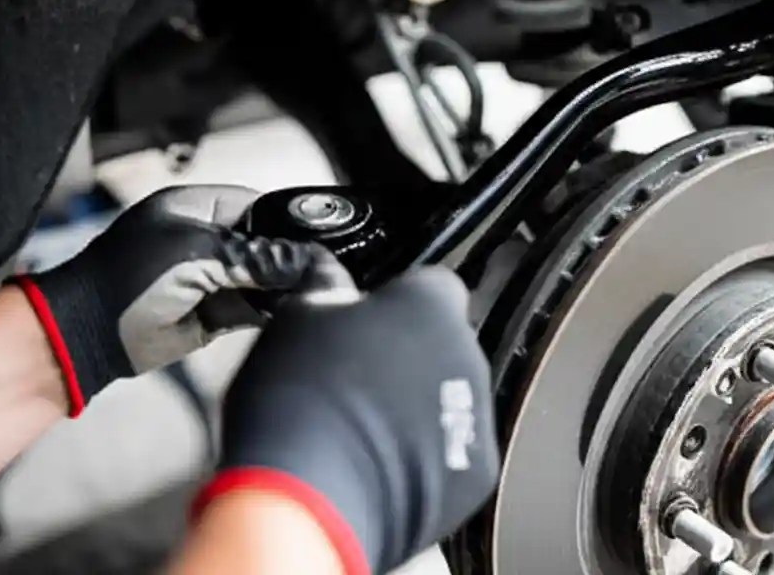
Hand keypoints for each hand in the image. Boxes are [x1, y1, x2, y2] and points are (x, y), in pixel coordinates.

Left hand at [16, 185, 312, 415]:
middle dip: (291, 258)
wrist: (88, 334)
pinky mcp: (216, 314)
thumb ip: (252, 257)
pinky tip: (293, 313)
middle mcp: (209, 240)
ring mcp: (213, 278)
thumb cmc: (126, 278)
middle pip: (268, 244)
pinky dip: (273, 312)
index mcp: (198, 208)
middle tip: (323, 269)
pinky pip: (256, 308)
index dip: (289, 220)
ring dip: (285, 288)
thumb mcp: (194, 255)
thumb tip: (303, 261)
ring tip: (313, 293)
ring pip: (265, 279)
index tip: (320, 236)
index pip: (259, 206)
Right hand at [195, 250, 498, 574]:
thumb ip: (326, 292)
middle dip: (409, 359)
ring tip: (359, 434)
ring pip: (452, 402)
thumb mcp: (295, 322)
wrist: (312, 496)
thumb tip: (327, 277)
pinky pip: (455, 456)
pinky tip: (379, 469)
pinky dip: (427, 462)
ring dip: (418, 411)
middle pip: (444, 345)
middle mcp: (468, 353)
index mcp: (431, 303)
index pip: (430, 285)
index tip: (364, 323)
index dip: (395, 303)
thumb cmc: (299, 399)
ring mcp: (478, 415)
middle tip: (353, 382)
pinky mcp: (476, 473)